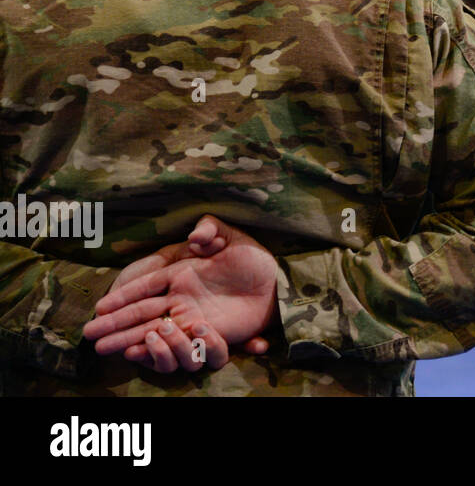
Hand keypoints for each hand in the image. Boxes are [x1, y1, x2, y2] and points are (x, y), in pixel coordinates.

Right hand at [85, 216, 278, 372]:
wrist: (276, 281)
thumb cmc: (252, 257)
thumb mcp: (232, 237)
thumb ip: (211, 230)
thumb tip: (196, 235)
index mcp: (181, 274)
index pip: (146, 286)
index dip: (123, 296)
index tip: (101, 306)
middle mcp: (181, 298)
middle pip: (142, 313)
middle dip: (115, 324)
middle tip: (90, 335)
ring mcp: (192, 317)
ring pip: (154, 331)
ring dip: (131, 340)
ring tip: (107, 348)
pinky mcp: (207, 333)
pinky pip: (179, 343)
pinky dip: (161, 349)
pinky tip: (141, 353)